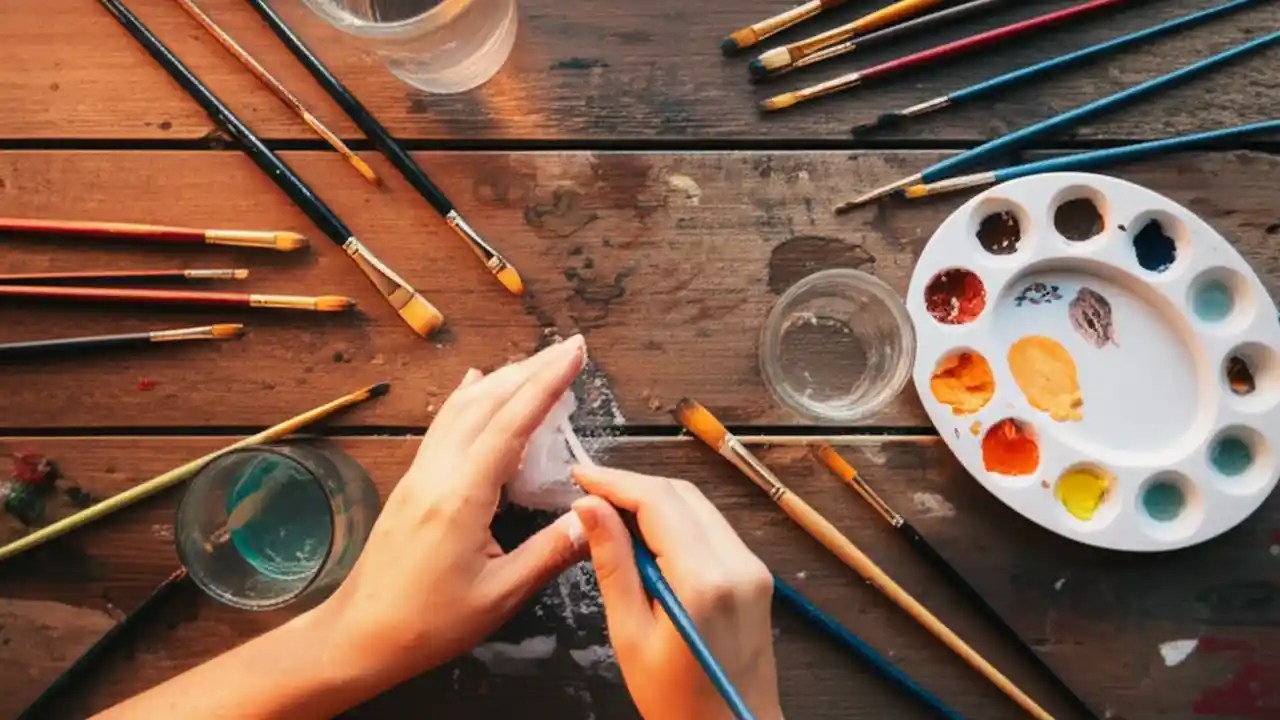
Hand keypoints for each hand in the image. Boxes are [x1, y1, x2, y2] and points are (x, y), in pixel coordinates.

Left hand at [314, 336, 590, 691]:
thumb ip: (550, 552)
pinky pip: (445, 425)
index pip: (512, 423)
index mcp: (462, 496)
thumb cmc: (427, 625)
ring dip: (502, 378)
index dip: (547, 384)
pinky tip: (476, 382)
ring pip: (462, 407)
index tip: (575, 353)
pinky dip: (469, 397)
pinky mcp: (412, 484)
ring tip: (537, 361)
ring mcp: (420, 474)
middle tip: (568, 346)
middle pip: (487, 402)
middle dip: (530, 369)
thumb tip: (593, 516)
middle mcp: (438, 473)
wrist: (357, 637)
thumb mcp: (500, 596)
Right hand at [571, 466, 782, 719]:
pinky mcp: (756, 574)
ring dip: (655, 500)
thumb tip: (589, 506)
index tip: (579, 474)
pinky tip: (647, 534)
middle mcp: (737, 563)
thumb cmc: (675, 700)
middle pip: (681, 494)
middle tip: (589, 492)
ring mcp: (752, 566)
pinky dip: (677, 520)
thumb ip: (612, 563)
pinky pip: (713, 527)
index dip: (616, 481)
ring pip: (699, 506)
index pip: (658, 502)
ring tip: (611, 511)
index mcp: (703, 580)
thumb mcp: (629, 635)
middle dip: (634, 486)